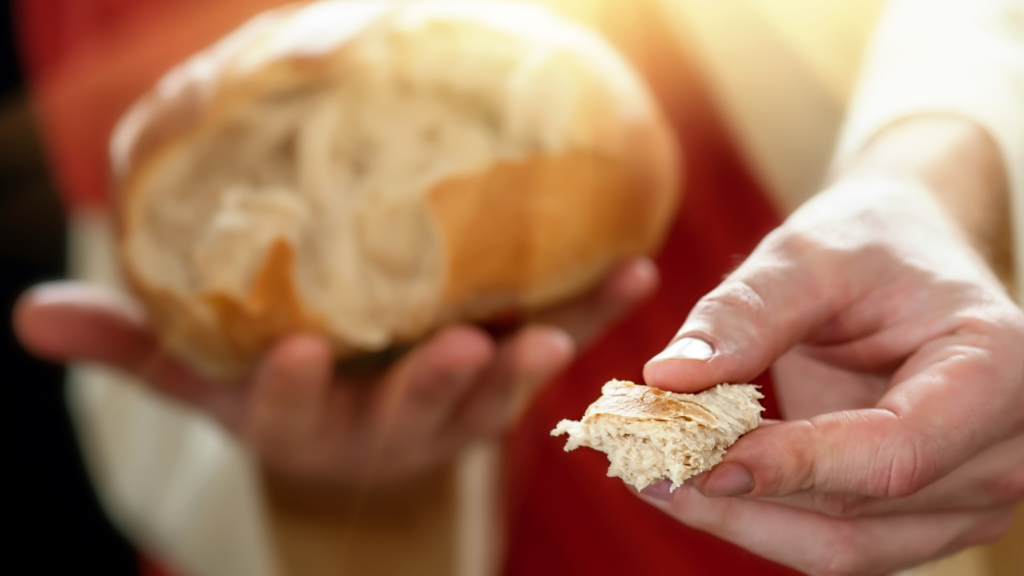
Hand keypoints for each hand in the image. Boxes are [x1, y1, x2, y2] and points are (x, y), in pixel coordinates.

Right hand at [14, 258, 657, 489]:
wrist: (352, 425)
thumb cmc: (274, 387)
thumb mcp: (197, 369)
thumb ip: (130, 345)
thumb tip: (26, 316)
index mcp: (305, 419)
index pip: (290, 412)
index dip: (291, 389)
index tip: (296, 353)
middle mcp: (385, 424)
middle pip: (407, 414)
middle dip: (429, 386)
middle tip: (455, 350)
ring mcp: (454, 407)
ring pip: (488, 395)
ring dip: (521, 366)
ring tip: (551, 335)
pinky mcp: (504, 377)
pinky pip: (552, 346)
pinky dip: (592, 315)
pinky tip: (632, 272)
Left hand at [639, 177, 1023, 574]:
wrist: (908, 260)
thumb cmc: (870, 243)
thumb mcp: (809, 254)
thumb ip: (745, 313)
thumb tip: (667, 376)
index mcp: (998, 371)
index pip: (894, 452)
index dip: (794, 466)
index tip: (698, 460)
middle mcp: (1003, 449)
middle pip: (862, 514)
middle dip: (744, 500)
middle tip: (640, 466)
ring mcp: (969, 494)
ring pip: (843, 548)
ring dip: (742, 521)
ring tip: (651, 477)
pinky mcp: (924, 514)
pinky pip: (837, 541)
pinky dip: (761, 518)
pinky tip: (694, 480)